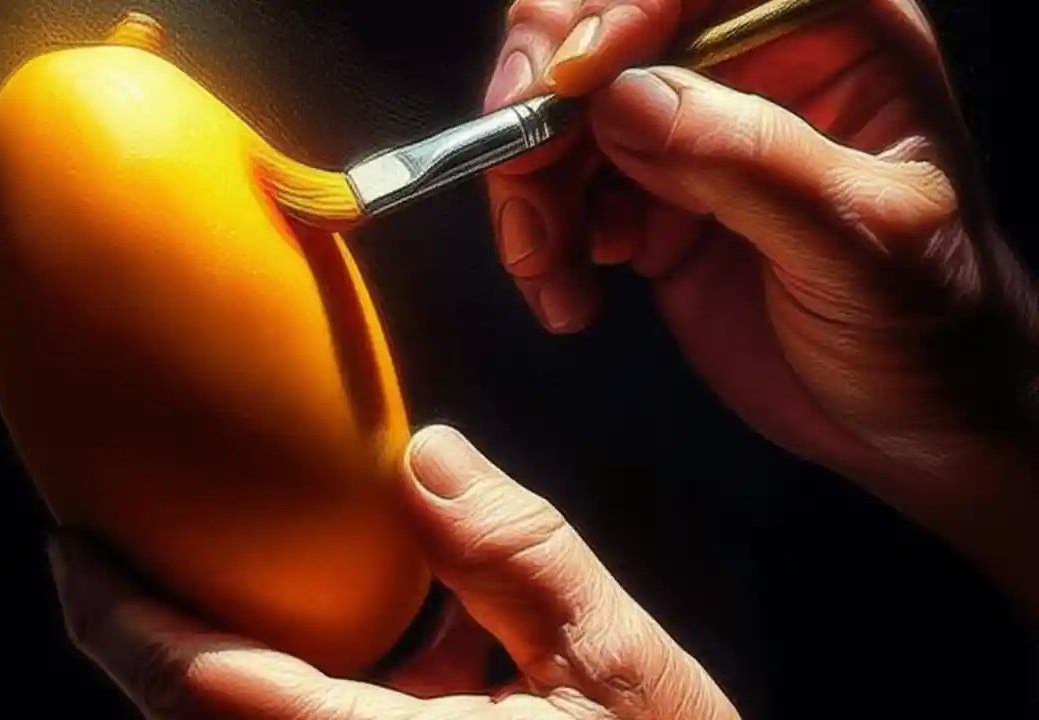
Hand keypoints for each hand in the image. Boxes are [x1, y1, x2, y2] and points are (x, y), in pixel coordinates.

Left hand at [47, 425, 739, 718]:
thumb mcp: (620, 664)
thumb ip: (521, 554)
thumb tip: (425, 457)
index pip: (207, 693)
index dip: (118, 623)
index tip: (71, 554)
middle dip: (139, 646)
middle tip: (106, 562)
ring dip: (209, 669)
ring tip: (210, 582)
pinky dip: (294, 689)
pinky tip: (365, 640)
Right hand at [483, 1, 1038, 612]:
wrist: (915, 426)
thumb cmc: (933, 329)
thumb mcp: (863, 243)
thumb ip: (751, 162)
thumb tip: (623, 98)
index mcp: (830, 33)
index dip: (615, 15)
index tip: (566, 86)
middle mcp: (752, 67)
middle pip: (602, 35)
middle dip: (546, 107)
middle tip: (520, 178)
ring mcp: (694, 135)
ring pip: (563, 118)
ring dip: (531, 192)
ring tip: (549, 273)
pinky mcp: (651, 202)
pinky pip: (561, 193)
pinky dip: (541, 243)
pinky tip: (568, 296)